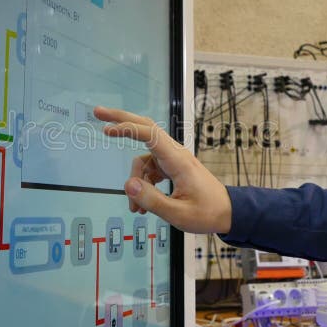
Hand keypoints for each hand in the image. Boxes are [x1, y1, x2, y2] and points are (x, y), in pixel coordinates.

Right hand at [93, 106, 231, 233]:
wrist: (228, 213)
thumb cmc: (207, 213)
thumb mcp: (178, 214)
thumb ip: (151, 200)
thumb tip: (128, 185)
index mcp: (178, 160)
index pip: (150, 134)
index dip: (127, 128)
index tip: (107, 129)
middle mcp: (175, 154)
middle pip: (145, 128)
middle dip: (121, 121)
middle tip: (98, 113)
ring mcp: (173, 160)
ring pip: (142, 161)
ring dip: (134, 182)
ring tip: (135, 208)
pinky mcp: (172, 168)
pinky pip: (149, 171)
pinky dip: (142, 186)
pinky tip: (141, 206)